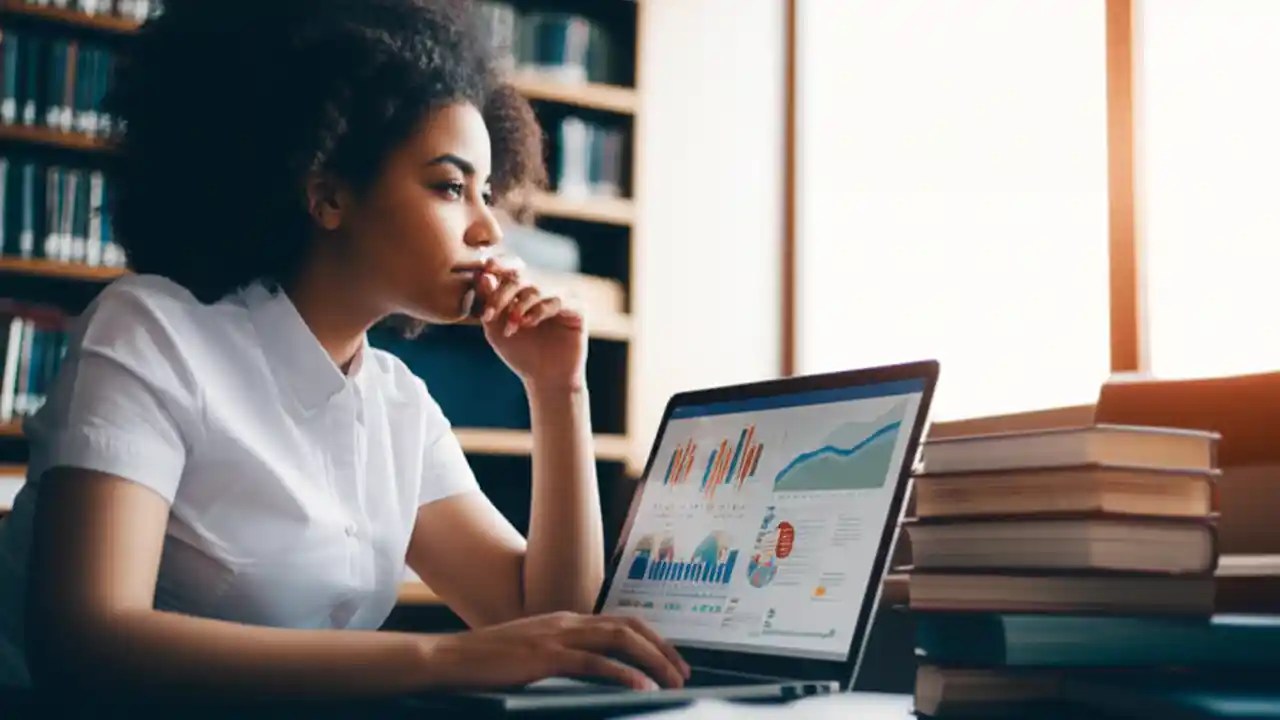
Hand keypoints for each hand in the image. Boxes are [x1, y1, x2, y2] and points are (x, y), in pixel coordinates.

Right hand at [420, 612, 691, 690]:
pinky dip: (623, 674)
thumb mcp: (532, 653)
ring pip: (619, 640)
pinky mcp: (545, 657)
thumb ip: (561, 656)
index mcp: (565, 621)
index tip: (672, 660)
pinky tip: (641, 688)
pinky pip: (594, 664)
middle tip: (684, 674)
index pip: (621, 622)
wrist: (450, 659)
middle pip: (629, 627)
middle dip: (663, 649)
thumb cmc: (488, 662)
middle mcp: (566, 622)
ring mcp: (556, 637)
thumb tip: (590, 672)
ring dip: (652, 661)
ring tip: (672, 682)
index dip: (653, 638)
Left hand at [472, 258, 586, 390]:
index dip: (498, 264)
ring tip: (510, 328)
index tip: (483, 268)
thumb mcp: (495, 328)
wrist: (545, 379)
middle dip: (501, 293)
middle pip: (519, 275)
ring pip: (536, 288)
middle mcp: (543, 288)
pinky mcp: (577, 308)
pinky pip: (556, 300)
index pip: (510, 267)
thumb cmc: (520, 354)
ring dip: (518, 307)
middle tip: (489, 315)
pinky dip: (537, 311)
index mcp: (523, 289)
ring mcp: (561, 296)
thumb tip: (483, 275)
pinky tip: (527, 324)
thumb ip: (488, 303)